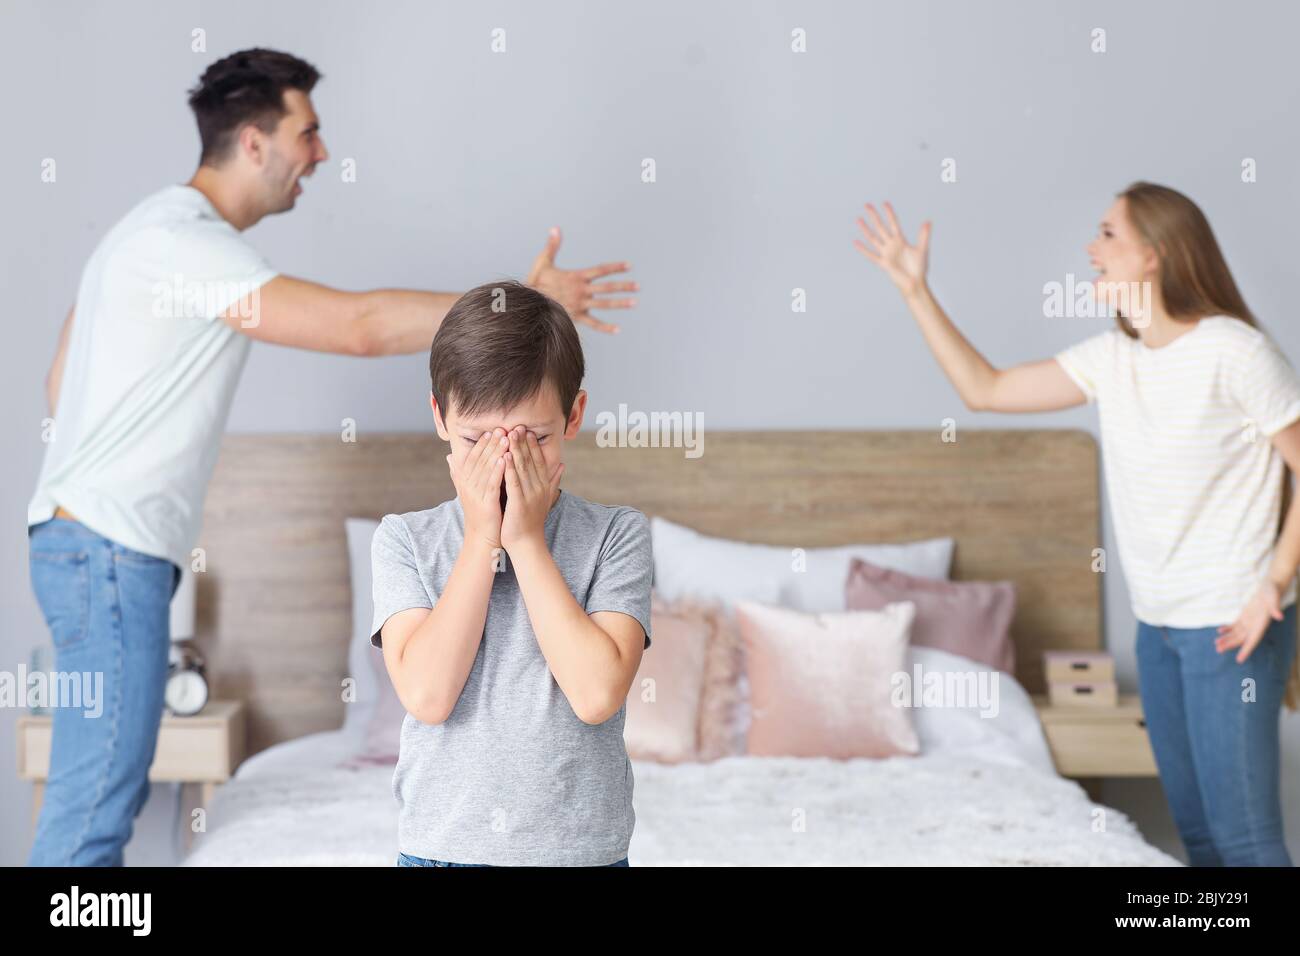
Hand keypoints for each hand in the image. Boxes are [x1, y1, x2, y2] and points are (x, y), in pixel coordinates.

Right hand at [447, 428, 508, 550]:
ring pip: (486, 469)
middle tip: (501, 428)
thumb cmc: (479, 514)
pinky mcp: (485, 503)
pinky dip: (498, 470)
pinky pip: (492, 483)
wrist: (482, 539)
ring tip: (505, 438)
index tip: (490, 431)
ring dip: (496, 452)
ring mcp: (475, 495)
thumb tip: (449, 457)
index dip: (481, 444)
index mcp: (464, 482)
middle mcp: (467, 486)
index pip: (472, 457)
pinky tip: (505, 459)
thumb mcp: (467, 492)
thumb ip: (458, 474)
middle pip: (479, 460)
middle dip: (490, 443)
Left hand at [500, 427, 563, 550]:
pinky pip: (514, 483)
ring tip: (509, 435)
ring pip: (522, 468)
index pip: (538, 460)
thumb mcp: (545, 498)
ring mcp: (530, 495)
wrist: (527, 544)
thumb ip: (553, 481)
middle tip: (517, 425)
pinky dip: (509, 469)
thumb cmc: (532, 521)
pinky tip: (504, 457)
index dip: (533, 445)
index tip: (526, 430)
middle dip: (523, 442)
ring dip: (515, 450)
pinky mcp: (519, 503)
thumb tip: (562, 465)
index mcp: (543, 485)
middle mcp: (539, 488)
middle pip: (530, 460)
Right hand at [526, 227, 637, 332]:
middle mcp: (581, 291)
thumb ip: (552, 246)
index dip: (615, 267)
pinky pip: (593, 324)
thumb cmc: (535, 282)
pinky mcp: (576, 317)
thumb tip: (555, 228)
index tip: (629, 266)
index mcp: (576, 277)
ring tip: (635, 302)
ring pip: (604, 304)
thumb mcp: (543, 262)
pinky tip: (618, 329)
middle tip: (638, 286)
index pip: (600, 270)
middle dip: (624, 286)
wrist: (529, 304)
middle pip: (607, 288)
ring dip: (620, 303)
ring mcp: (580, 305)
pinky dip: (606, 327)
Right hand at [853, 201, 930, 296]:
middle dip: (874, 216)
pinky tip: (856, 242)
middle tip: (867, 205)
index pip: (893, 223)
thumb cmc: (919, 267)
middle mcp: (891, 245)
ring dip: (866, 229)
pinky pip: (871, 255)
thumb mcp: (922, 249)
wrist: (914, 283)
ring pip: (873, 238)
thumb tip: (927, 221)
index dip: (889, 214)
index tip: (884, 203)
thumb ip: (923, 235)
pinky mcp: (883, 263)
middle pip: (880, 227)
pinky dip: (863, 249)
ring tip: (858, 220)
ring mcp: (886, 253)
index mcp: (900, 240)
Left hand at [1216, 580, 1284, 662]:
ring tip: (1216, 644)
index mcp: (1261, 624)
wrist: (1271, 586)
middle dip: (1230, 645)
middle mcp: (1255, 625)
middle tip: (1218, 650)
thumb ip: (1275, 607)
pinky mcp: (1245, 616)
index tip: (1239, 660)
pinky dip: (1227, 629)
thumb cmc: (1272, 592)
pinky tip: (1219, 631)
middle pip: (1242, 639)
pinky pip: (1235, 625)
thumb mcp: (1273, 597)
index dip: (1246, 650)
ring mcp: (1250, 621)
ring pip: (1237, 633)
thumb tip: (1279, 616)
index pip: (1253, 640)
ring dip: (1227, 638)